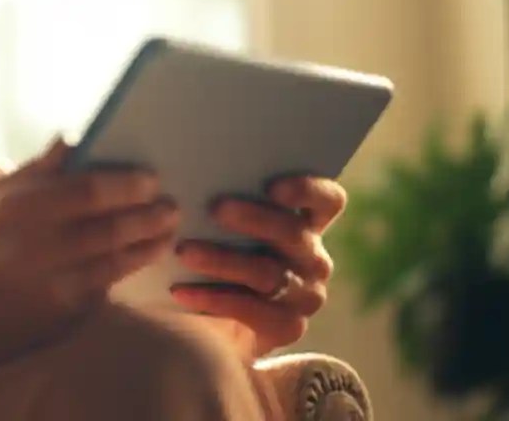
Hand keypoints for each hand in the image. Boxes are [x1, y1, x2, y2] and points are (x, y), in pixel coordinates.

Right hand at [0, 139, 179, 366]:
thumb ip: (30, 172)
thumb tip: (70, 140)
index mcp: (17, 207)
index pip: (88, 189)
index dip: (126, 182)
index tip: (150, 178)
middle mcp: (39, 244)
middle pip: (112, 224)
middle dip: (149, 213)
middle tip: (170, 205)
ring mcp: (55, 283)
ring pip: (118, 258)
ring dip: (149, 243)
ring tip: (166, 231)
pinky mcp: (64, 314)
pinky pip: (107, 286)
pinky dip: (128, 270)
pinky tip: (142, 257)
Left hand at [169, 175, 345, 356]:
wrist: (218, 328)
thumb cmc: (218, 254)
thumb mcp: (224, 228)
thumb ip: (225, 203)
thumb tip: (191, 180)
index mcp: (307, 224)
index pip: (327, 201)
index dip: (307, 190)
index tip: (273, 186)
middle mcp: (313, 258)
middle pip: (292, 232)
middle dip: (253, 218)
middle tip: (215, 208)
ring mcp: (306, 294)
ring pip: (269, 273)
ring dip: (223, 261)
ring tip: (185, 252)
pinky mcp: (289, 326)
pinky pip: (252, 311)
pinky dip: (212, 299)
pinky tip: (181, 292)